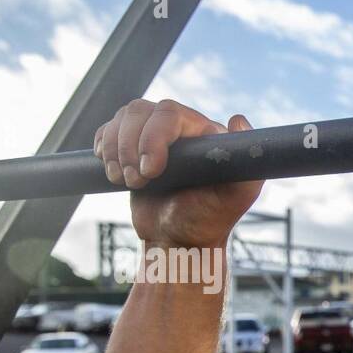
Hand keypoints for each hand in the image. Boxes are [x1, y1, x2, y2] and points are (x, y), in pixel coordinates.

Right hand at [93, 98, 262, 249]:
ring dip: (116, 151)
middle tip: (138, 182)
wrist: (178, 241)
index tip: (152, 170)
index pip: (170, 113)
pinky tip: (114, 171)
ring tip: (128, 181)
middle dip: (130, 147)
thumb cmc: (207, 221)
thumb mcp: (235, 198)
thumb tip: (240, 120)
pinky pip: (108, 130)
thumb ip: (248, 166)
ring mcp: (154, 137)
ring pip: (121, 118)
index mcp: (205, 133)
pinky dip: (104, 149)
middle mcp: (180, 130)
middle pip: (139, 111)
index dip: (153, 137)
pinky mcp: (132, 148)